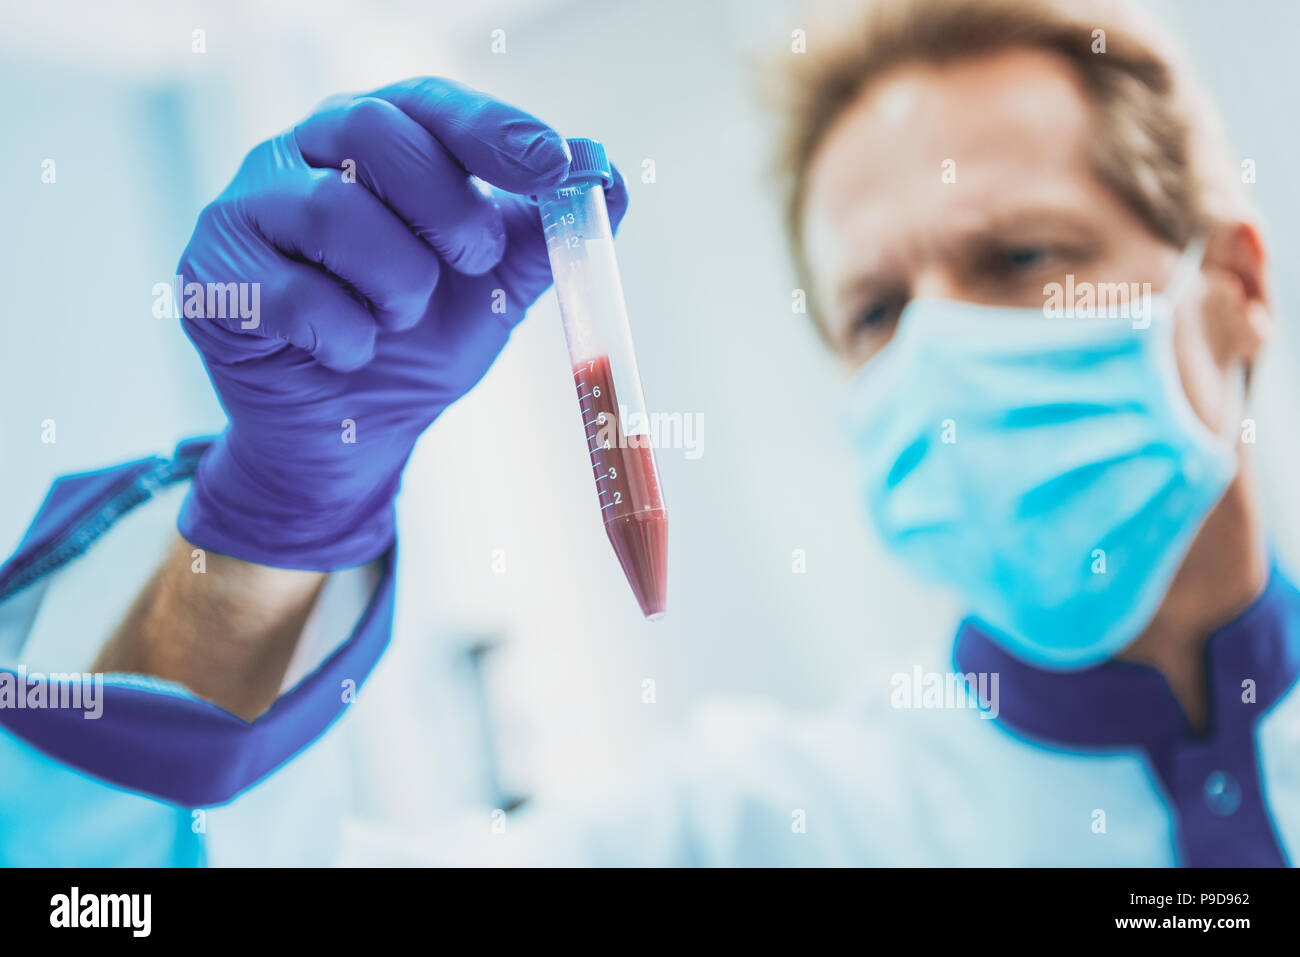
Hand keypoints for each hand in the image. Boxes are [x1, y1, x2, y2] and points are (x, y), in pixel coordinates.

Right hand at [176, 77, 627, 568]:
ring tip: (398, 320)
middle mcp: (300, 155)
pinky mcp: (211, 276)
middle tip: (477, 262)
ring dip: (397, 287)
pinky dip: (346, 340)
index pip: (428, 104)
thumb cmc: (419, 343)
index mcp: (374, 141)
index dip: (493, 129)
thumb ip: (546, 233)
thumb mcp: (496, 287)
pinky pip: (292, 295)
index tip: (554, 164)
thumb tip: (608, 172)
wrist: (352, 433)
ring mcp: (244, 209)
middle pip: (370, 131)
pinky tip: (346, 355)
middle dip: (446, 208)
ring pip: (333, 212)